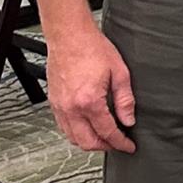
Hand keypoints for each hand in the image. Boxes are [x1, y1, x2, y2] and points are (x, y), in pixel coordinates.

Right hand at [48, 26, 135, 152]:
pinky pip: (63, 127)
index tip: (129, 146)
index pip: (107, 132)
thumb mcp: (120, 73)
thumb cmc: (92, 48)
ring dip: (90, 142)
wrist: (69, 36)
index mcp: (89, 101)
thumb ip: (125, 100)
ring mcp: (59, 106)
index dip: (121, 143)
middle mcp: (71, 107)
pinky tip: (88, 127)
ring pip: (73, 138)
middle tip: (118, 143)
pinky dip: (77, 132)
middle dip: (105, 147)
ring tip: (105, 137)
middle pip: (87, 142)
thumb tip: (129, 120)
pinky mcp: (53, 102)